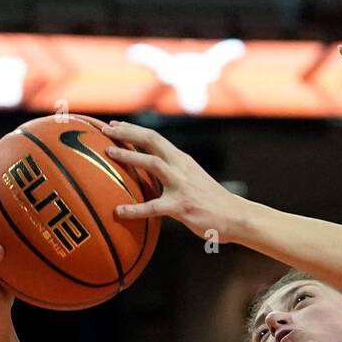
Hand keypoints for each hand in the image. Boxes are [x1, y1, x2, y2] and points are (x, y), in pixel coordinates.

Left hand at [102, 121, 246, 241]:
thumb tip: (153, 174)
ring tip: (108, 153)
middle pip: (151, 140)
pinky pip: (153, 206)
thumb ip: (175, 174)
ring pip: (152, 163)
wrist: (236, 216)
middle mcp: (181, 167)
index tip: (114, 125)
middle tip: (104, 129)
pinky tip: (119, 211)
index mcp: (182, 160)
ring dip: (128, 156)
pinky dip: (134, 209)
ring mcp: (181, 185)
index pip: (154, 137)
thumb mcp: (193, 180)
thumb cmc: (212, 201)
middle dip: (127, 132)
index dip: (133, 129)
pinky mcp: (182, 206)